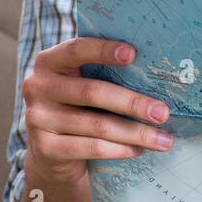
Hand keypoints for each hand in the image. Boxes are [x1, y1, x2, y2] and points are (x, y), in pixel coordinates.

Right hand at [23, 37, 173, 184]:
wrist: (50, 151)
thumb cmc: (78, 107)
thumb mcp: (83, 83)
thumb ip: (105, 72)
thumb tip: (156, 72)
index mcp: (50, 61)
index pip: (77, 49)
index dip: (104, 50)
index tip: (133, 54)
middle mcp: (38, 87)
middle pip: (93, 92)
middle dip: (133, 103)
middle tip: (163, 112)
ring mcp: (38, 118)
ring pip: (97, 124)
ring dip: (135, 132)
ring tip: (163, 138)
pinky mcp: (44, 147)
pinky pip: (91, 147)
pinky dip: (119, 149)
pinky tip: (139, 149)